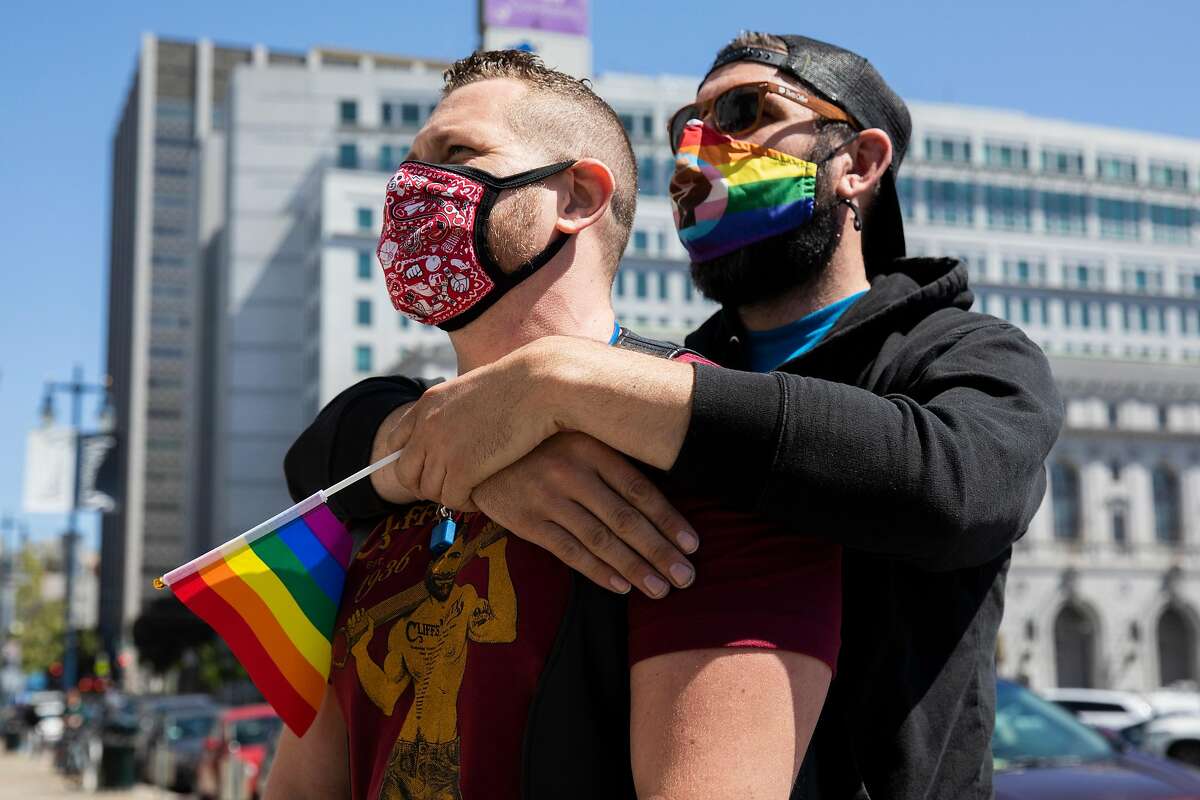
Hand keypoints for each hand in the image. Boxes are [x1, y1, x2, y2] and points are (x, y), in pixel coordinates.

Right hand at [348, 609, 373, 645]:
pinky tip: (349, 619)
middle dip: (357, 615)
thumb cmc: (365, 641)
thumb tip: (370, 617)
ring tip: (354, 614)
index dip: (363, 614)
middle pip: (357, 620)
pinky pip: (348, 627)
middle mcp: (359, 629)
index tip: (363, 609)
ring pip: (353, 622)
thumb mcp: (370, 632)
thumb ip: (371, 624)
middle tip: (357, 610)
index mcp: (364, 628)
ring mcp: (354, 631)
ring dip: (353, 618)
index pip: (363, 619)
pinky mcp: (350, 634)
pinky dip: (349, 623)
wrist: (359, 649)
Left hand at [388, 341, 564, 507]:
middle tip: (449, 488)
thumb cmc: (521, 385)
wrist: (540, 384)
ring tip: (470, 492)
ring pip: (429, 491)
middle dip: (424, 486)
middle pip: (404, 474)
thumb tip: (458, 434)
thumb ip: (455, 411)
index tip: (427, 469)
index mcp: (427, 403)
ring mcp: (442, 449)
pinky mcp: (464, 469)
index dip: (408, 460)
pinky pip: (452, 500)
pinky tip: (480, 497)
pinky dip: (465, 504)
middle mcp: (427, 427)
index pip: (395, 441)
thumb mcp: (473, 390)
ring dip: (449, 496)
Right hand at [470, 432, 697, 598]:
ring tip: (661, 590)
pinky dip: (598, 572)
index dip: (668, 520)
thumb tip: (659, 496)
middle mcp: (571, 471)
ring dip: (634, 569)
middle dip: (660, 552)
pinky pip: (569, 552)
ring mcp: (547, 497)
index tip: (692, 545)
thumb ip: (611, 459)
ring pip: (600, 540)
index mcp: (591, 447)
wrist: (475, 449)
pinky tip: (622, 587)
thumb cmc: (539, 444)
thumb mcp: (575, 436)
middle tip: (687, 578)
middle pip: (625, 519)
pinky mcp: (526, 520)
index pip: (640, 490)